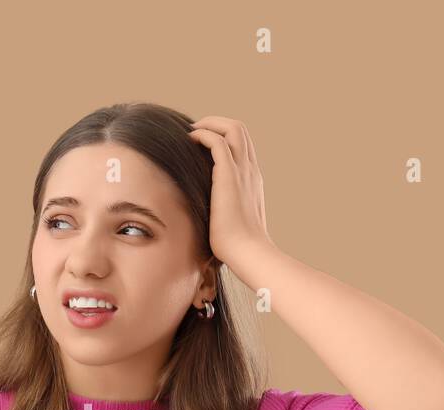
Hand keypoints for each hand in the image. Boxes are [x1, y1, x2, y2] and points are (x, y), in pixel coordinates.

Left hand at [187, 115, 271, 267]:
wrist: (248, 252)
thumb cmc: (237, 246)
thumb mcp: (231, 223)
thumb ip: (222, 212)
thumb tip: (206, 220)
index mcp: (252, 180)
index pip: (242, 145)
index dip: (223, 137)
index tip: (203, 144)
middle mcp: (251, 170)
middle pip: (240, 130)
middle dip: (217, 124)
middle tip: (196, 132)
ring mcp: (243, 171)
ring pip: (233, 128)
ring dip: (211, 124)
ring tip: (192, 132)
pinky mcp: (229, 175)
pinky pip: (218, 141)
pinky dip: (204, 134)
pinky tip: (190, 141)